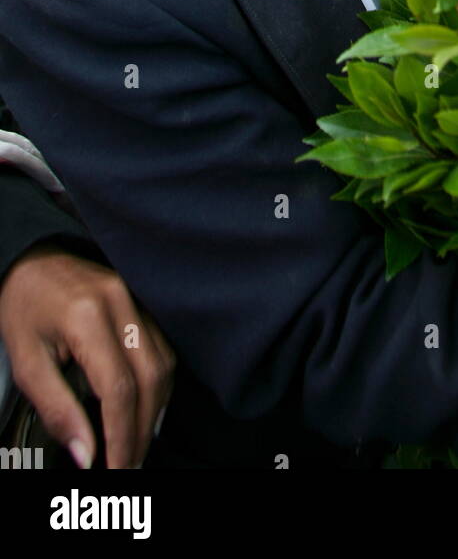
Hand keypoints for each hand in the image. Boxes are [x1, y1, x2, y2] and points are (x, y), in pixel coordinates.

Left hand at [0, 246, 174, 468]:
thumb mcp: (27, 361)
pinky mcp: (144, 300)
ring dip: (155, 409)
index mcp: (88, 316)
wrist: (34, 258)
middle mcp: (121, 302)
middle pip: (151, 378)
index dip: (121, 435)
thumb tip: (85, 453)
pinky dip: (157, 384)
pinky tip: (143, 406)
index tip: (116, 467)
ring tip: (135, 441)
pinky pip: (163, 347)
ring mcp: (137, 297)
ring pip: (164, 363)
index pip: (118, 389)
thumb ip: (57, 409)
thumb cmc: (24, 305)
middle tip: (129, 462)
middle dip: (143, 429)